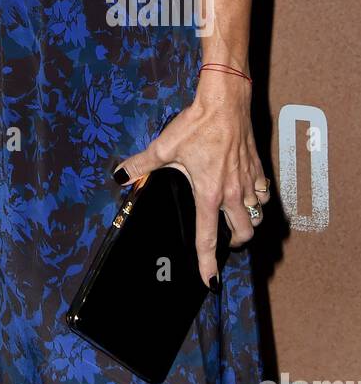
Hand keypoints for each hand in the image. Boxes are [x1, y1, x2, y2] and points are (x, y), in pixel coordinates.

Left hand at [110, 80, 270, 288]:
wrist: (225, 103)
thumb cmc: (196, 125)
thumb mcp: (164, 146)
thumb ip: (142, 164)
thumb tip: (120, 175)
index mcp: (209, 194)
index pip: (208, 238)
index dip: (208, 263)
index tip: (210, 281)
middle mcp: (233, 193)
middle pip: (244, 233)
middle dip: (235, 243)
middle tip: (225, 241)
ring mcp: (249, 181)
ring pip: (257, 216)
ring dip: (248, 222)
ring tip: (236, 219)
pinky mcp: (258, 168)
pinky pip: (264, 194)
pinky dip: (258, 200)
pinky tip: (248, 193)